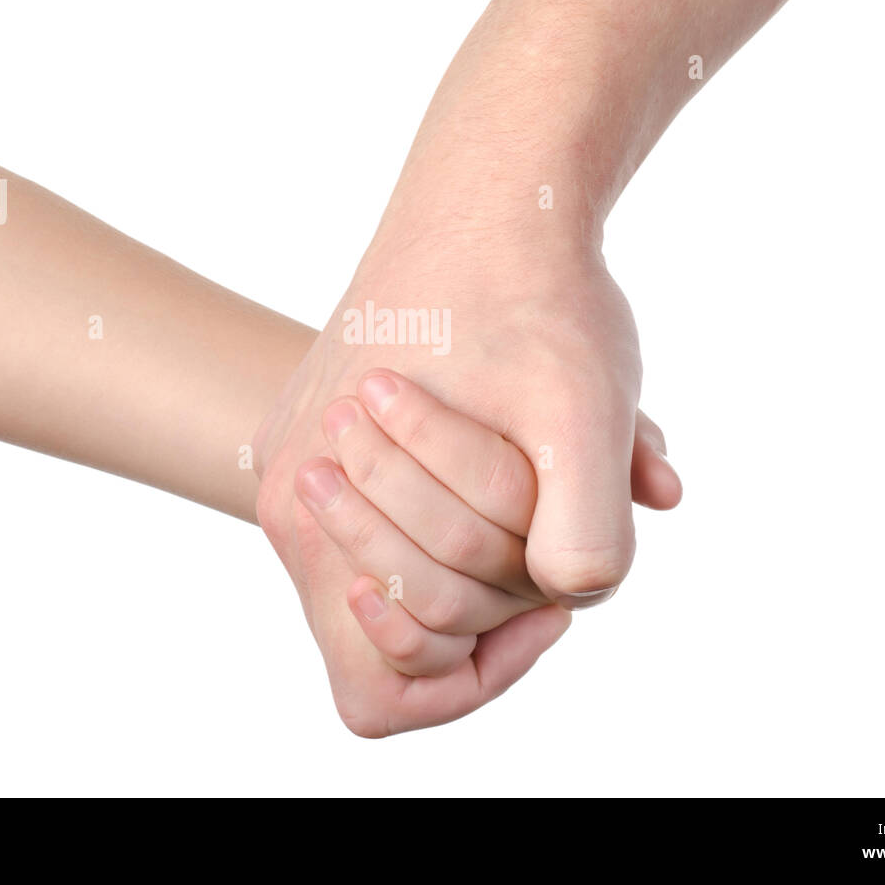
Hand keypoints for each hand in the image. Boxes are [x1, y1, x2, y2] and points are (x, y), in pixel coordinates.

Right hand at [254, 233, 681, 735]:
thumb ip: (589, 539)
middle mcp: (295, 500)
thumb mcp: (582, 416)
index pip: (380, 689)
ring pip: (404, 566)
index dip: (471, 672)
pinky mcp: (325, 431)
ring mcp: (305, 463)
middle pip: (401, 627)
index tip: (541, 603)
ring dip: (488, 536)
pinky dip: (469, 497)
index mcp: (316, 511)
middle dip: (491, 588)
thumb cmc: (526, 299)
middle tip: (543, 506)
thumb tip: (572, 598)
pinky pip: (396, 511)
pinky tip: (525, 440)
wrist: (488, 195)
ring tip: (541, 460)